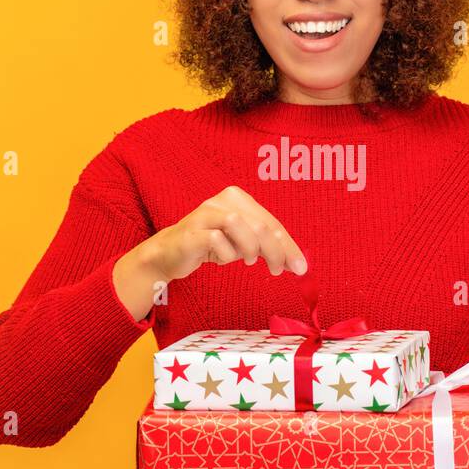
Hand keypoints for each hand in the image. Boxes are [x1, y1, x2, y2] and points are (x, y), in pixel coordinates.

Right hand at [113, 185, 306, 319]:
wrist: (169, 254)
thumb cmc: (210, 246)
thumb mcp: (242, 244)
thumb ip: (266, 247)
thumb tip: (297, 263)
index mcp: (238, 198)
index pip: (271, 221)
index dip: (288, 245)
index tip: (300, 267)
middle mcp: (222, 200)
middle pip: (260, 225)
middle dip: (276, 251)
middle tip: (279, 271)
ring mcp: (205, 214)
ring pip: (240, 226)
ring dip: (250, 249)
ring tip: (249, 261)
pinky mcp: (192, 231)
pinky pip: (217, 241)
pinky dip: (227, 255)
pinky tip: (224, 260)